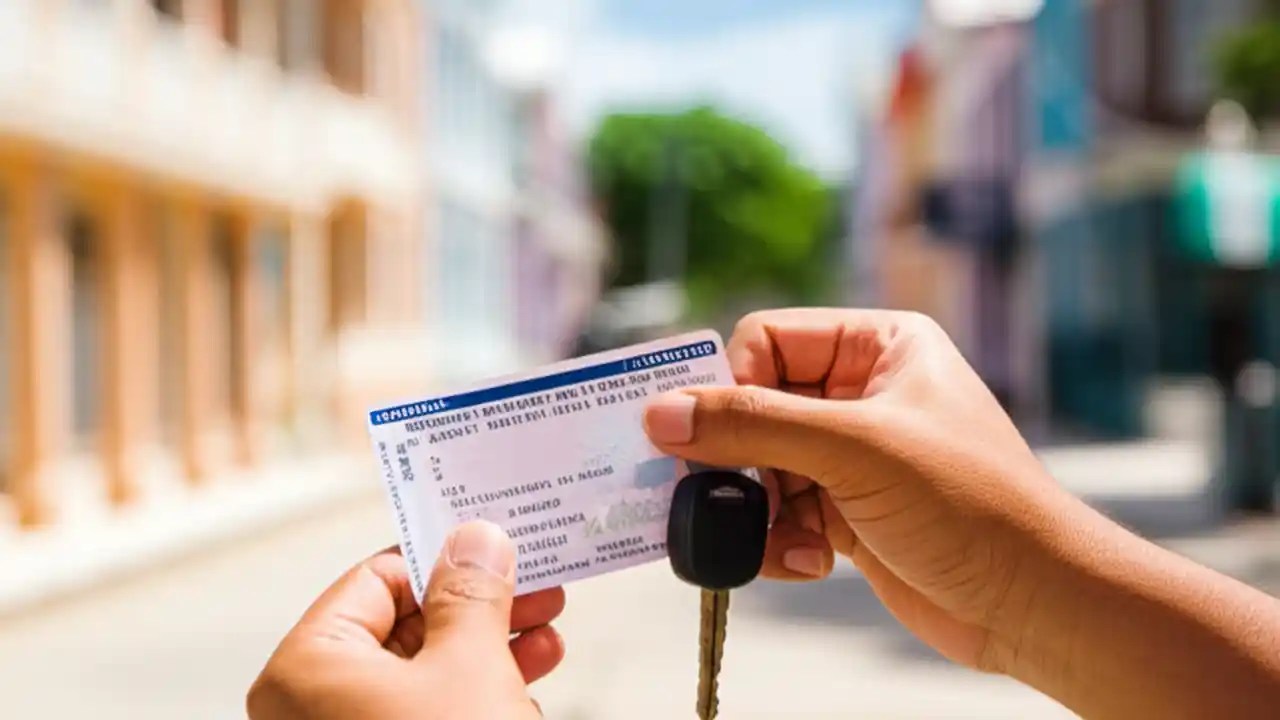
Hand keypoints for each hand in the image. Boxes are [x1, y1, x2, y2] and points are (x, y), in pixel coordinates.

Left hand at [248, 521, 564, 718]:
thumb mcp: (471, 666)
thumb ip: (473, 592)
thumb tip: (475, 539)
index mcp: (308, 668)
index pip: (377, 579)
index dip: (445, 558)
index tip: (497, 547)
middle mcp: (311, 709)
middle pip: (403, 628)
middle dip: (479, 609)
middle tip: (535, 588)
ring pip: (420, 676)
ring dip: (488, 652)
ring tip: (546, 638)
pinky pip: (423, 718)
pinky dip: (473, 698)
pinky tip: (524, 694)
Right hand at [642, 308, 1068, 669]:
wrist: (1034, 603)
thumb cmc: (969, 504)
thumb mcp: (855, 449)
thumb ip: (753, 426)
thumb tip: (660, 414)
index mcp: (878, 345)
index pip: (765, 338)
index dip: (733, 384)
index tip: (710, 436)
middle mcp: (862, 392)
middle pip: (753, 404)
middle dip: (741, 458)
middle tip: (731, 496)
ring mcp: (852, 455)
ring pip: (758, 465)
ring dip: (761, 510)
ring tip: (790, 538)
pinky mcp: (846, 511)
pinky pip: (779, 513)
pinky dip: (780, 540)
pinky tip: (809, 562)